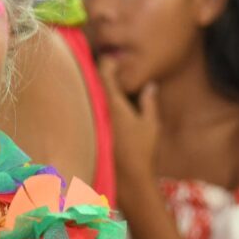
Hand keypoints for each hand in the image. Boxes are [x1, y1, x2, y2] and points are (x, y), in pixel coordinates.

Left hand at [98, 57, 159, 187]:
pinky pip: (88, 113)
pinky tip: (97, 107)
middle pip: (93, 84)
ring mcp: (93, 124)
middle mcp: (99, 112)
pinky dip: (91, 105)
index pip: (105, 75)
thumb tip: (150, 85)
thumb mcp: (151, 125)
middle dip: (98, 74)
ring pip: (88, 99)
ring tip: (101, 83)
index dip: (107, 63)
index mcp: (113, 105)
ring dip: (94, 90)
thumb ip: (149, 102)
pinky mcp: (90, 135)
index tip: (111, 58)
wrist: (130, 180)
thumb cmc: (143, 151)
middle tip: (106, 66)